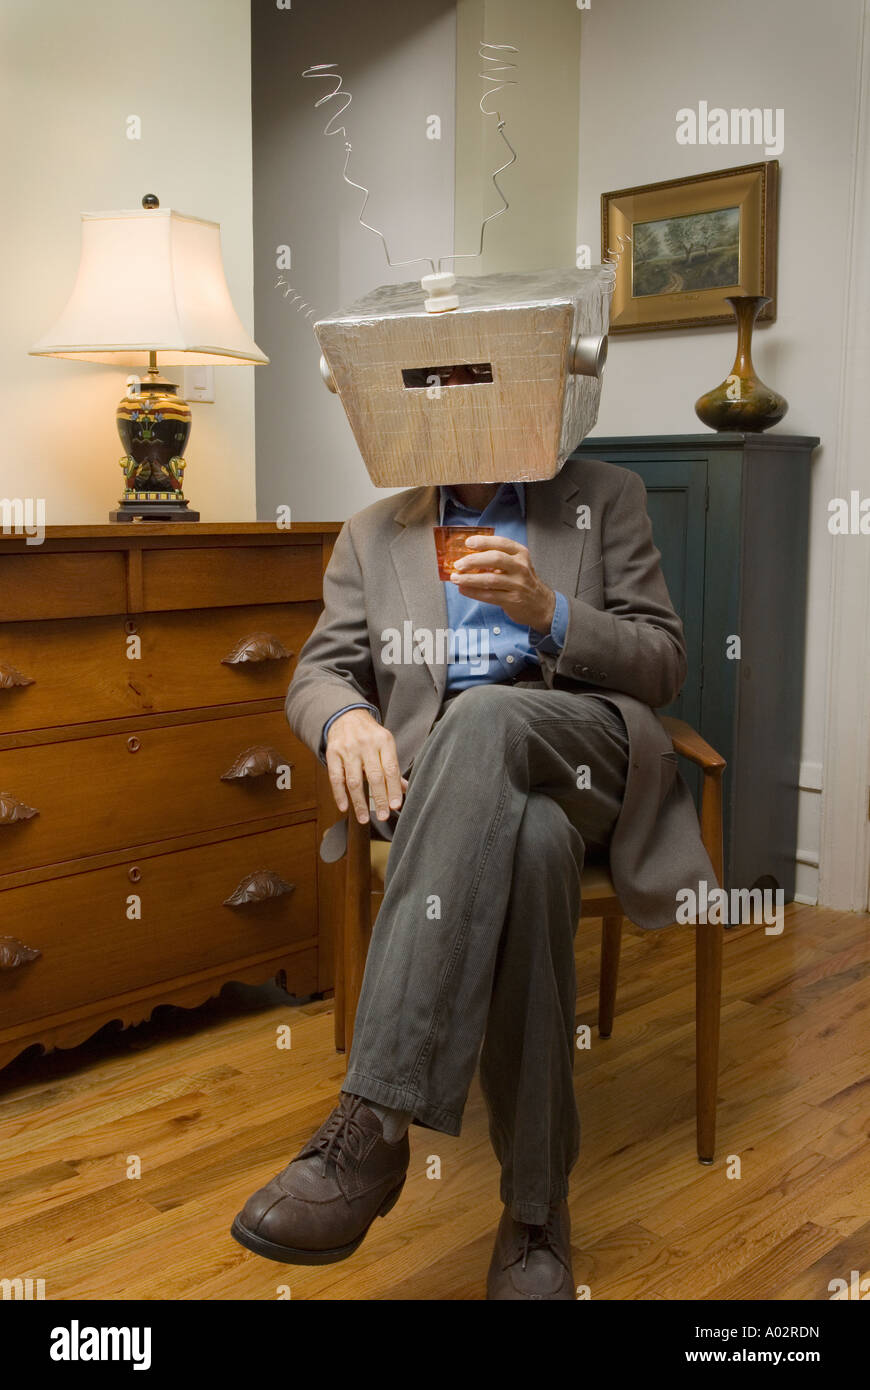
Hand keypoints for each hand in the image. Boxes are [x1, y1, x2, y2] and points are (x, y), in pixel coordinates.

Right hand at [325, 708, 407, 823]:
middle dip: (379, 799)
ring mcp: (348, 749)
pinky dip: (339, 794)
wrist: (346, 716)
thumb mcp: (385, 744)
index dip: (393, 789)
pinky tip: (345, 807)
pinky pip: (336, 777)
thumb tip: (404, 789)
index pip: (391, 769)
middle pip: (374, 776)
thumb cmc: (370, 735)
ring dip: (359, 802)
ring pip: (354, 780)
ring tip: (364, 818)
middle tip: (383, 816)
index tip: (395, 806)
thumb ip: (393, 767)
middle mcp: (366, 744)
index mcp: (384, 741)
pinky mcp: (333, 753)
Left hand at [450, 534, 555, 632]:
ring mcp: (517, 585)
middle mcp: (520, 567)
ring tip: (455, 578)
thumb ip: (498, 557)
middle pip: (495, 559)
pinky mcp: (512, 600)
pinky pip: (489, 595)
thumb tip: (467, 555)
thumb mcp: (517, 564)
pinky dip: (473, 592)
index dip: (483, 542)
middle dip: (473, 560)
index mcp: (521, 554)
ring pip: (490, 579)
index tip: (468, 543)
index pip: (501, 543)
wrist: (540, 604)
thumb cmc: (522, 581)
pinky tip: (463, 589)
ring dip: (469, 578)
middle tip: (458, 564)